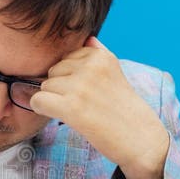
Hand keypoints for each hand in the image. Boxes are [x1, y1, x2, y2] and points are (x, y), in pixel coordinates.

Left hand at [30, 37, 169, 178]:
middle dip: (60, 88)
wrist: (141, 140)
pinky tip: (59, 116)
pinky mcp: (72, 107)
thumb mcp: (116, 74)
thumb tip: (88, 39)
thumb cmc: (125, 111)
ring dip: (53, 101)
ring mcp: (81, 86)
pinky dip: (42, 110)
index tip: (86, 93)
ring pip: (45, 86)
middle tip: (82, 105)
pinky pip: (38, 101)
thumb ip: (99, 54)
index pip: (65, 58)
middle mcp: (90, 67)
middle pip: (53, 72)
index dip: (70, 78)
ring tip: (77, 113)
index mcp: (100, 56)